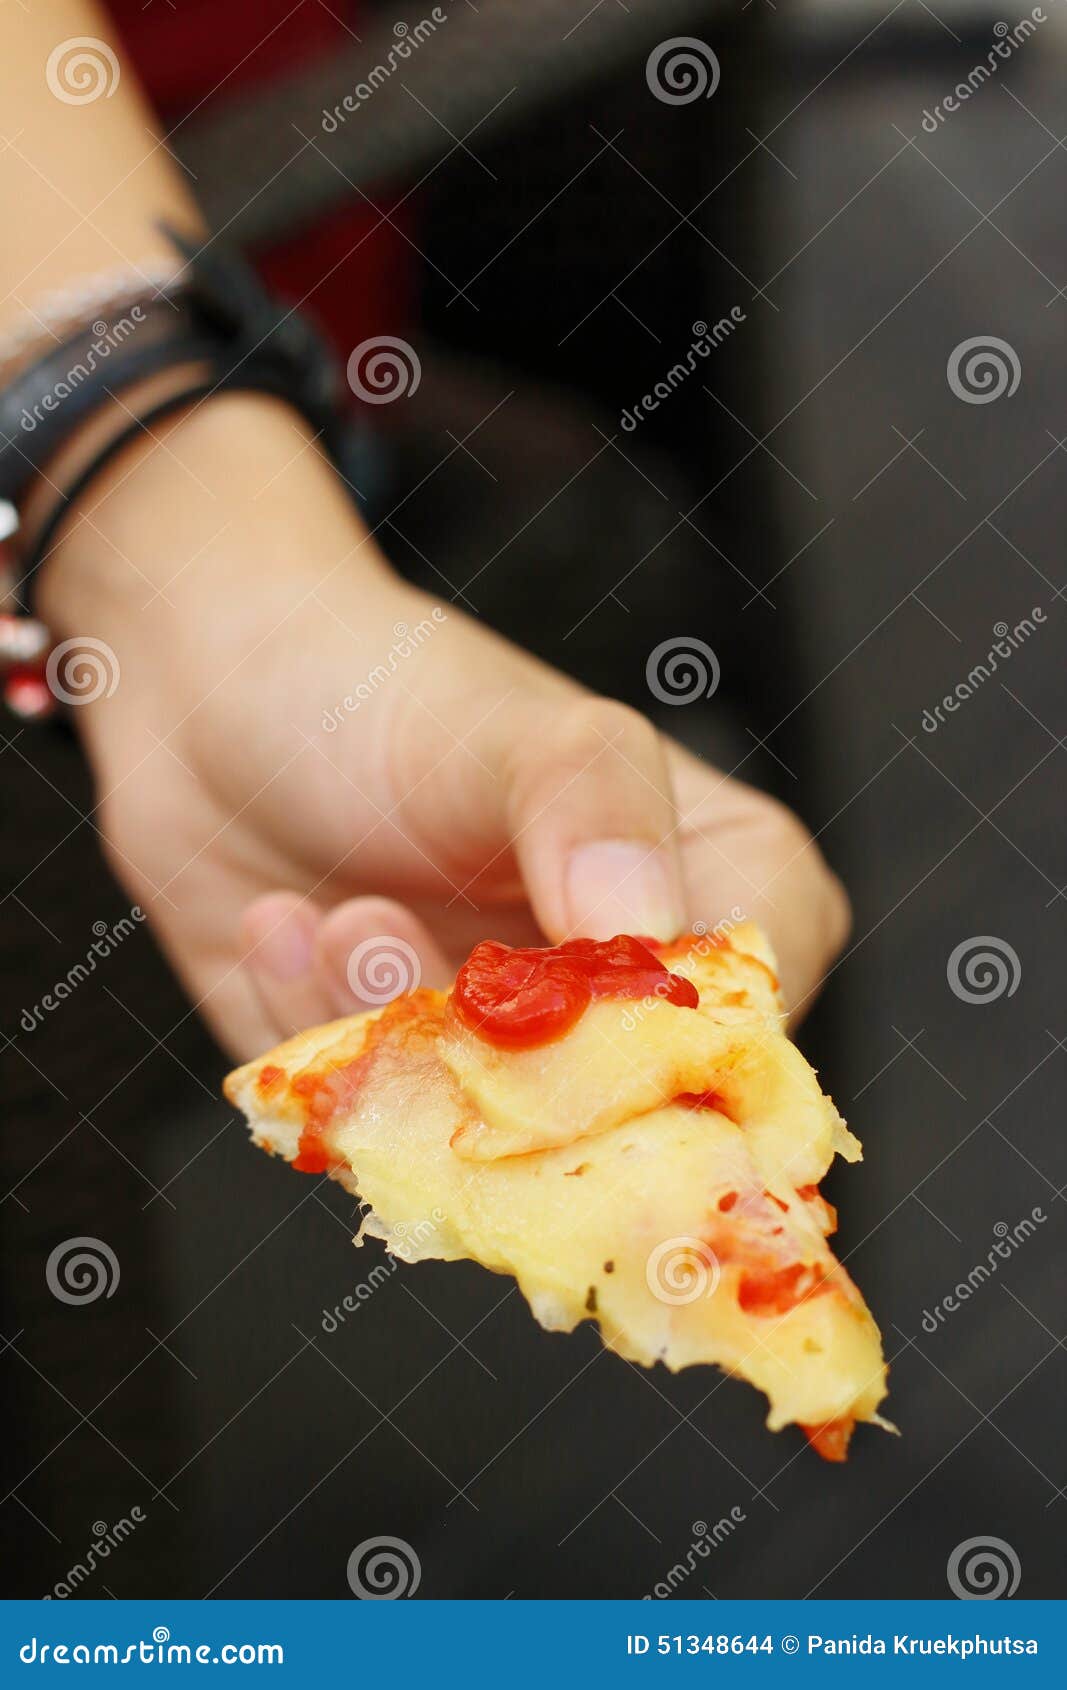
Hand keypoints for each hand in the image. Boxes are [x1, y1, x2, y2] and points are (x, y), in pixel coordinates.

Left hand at [39, 396, 849, 1060]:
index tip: (557, 1009)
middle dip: (490, 1055)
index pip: (746, 1024)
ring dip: (385, 1034)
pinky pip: (365, 1125)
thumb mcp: (516, 724)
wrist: (218, 693)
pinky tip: (281, 925)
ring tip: (339, 915)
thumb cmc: (390, 687)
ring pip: (473, 1135)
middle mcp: (620, 991)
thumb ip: (595, 809)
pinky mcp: (396, 1086)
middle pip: (612, 1119)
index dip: (663, 1048)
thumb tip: (641, 923)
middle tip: (390, 937)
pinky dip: (310, 1034)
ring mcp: (507, 1049)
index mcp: (716, 888)